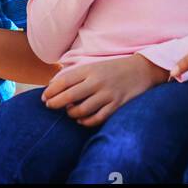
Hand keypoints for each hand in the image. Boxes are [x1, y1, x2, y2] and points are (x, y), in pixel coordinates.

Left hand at [41, 54, 168, 126]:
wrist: (142, 70)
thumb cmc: (114, 69)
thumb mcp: (95, 66)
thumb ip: (76, 75)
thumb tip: (52, 85)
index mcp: (90, 70)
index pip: (64, 81)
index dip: (51, 91)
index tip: (44, 97)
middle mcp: (98, 81)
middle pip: (69, 96)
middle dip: (55, 103)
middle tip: (50, 107)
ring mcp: (108, 94)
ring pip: (81, 110)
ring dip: (71, 113)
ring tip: (70, 112)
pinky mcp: (117, 105)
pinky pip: (96, 118)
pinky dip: (86, 121)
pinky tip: (82, 120)